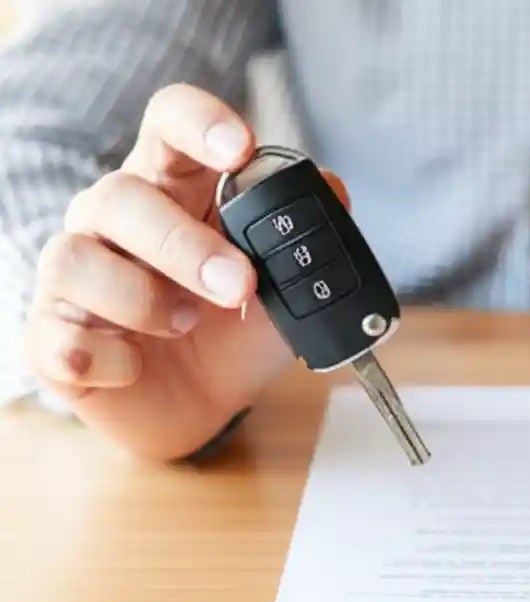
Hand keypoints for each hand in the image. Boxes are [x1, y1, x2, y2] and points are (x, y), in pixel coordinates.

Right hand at [22, 84, 348, 460]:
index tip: (239, 149)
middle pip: (122, 194)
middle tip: (238, 286)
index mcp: (174, 186)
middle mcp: (113, 218)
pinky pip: (56, 336)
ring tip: (188, 325)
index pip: (168, 123)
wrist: (206, 404)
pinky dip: (104, 356)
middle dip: (185, 244)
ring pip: (76, 257)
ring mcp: (74, 274)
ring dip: (143, 298)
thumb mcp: (287, 283)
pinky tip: (135, 366)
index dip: (198, 123)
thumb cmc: (236, 329)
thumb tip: (332, 188)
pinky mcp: (51, 336)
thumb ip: (306, 234)